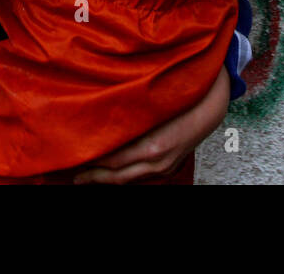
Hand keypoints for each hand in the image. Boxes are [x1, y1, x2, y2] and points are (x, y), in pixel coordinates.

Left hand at [72, 66, 229, 183]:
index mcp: (151, 148)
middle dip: (94, 177)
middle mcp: (156, 163)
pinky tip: (112, 173)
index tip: (74, 155)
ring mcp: (163, 168)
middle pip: (117, 176)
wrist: (209, 110)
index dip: (91, 160)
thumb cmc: (181, 102)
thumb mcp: (151, 108)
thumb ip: (127, 118)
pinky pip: (139, 178)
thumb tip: (100, 123)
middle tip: (74, 175)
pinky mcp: (167, 169)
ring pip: (127, 180)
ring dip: (106, 179)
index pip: (112, 161)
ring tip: (87, 177)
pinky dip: (123, 176)